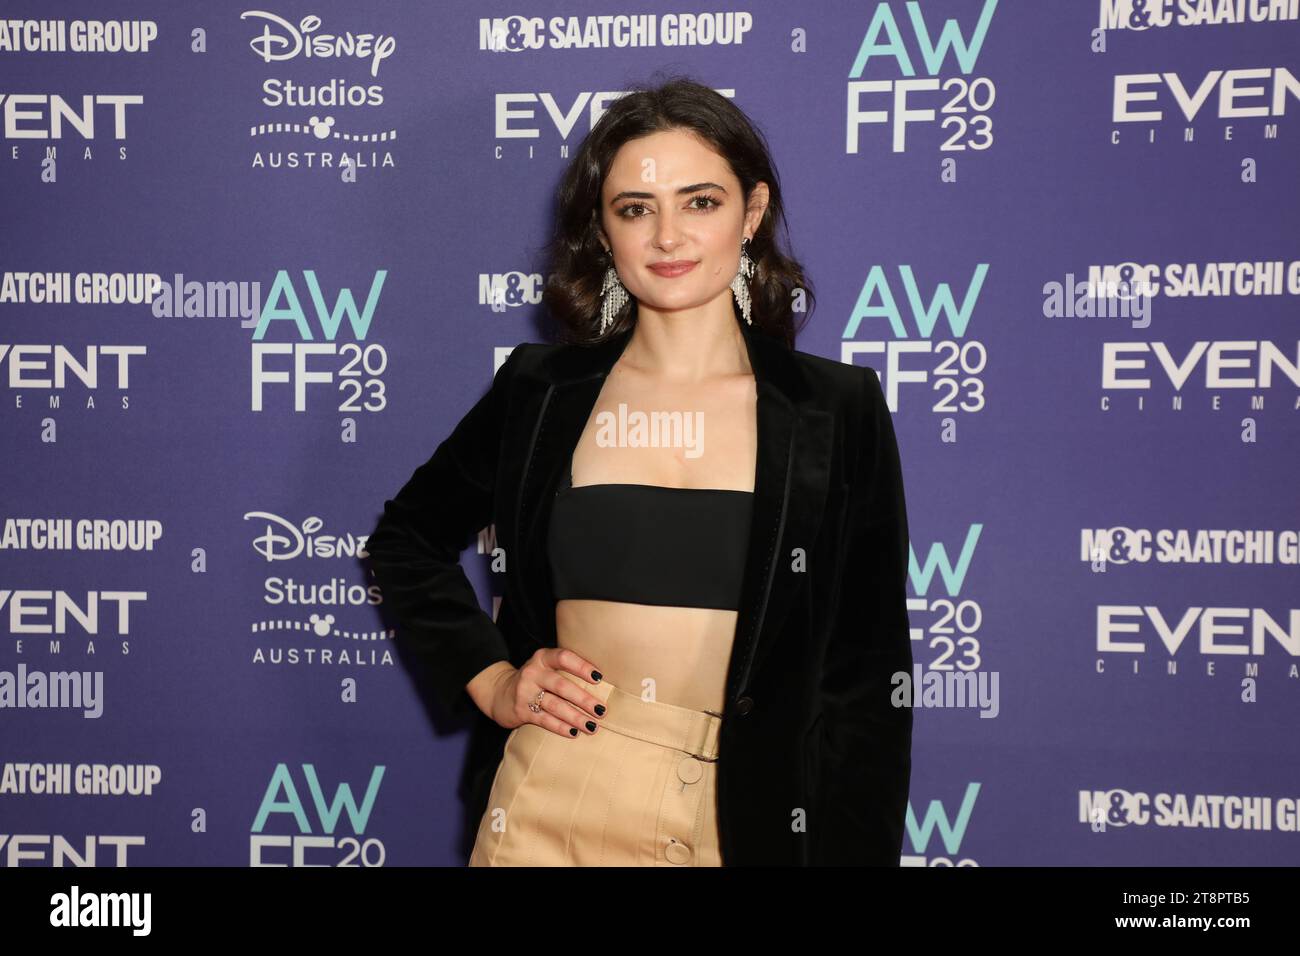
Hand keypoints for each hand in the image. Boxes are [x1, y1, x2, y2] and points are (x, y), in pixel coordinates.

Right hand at [488, 648, 605, 736]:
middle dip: (583, 699)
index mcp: (543, 658)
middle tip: (602, 710)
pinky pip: (544, 720)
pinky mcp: (521, 710)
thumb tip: (601, 684)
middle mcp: (533, 672)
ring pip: (554, 705)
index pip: (563, 657)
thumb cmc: (535, 680)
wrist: (499, 692)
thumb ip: (566, 671)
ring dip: (576, 717)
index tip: (599, 678)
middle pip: (562, 686)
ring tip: (592, 726)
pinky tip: (574, 732)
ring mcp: (525, 691)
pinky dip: (561, 727)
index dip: (581, 667)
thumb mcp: (546, 668)